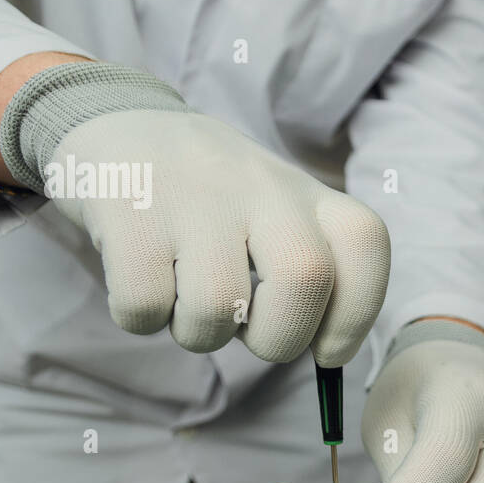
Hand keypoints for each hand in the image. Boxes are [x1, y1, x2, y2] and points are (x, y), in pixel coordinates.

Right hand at [49, 111, 389, 364]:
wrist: (117, 126)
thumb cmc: (212, 200)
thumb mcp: (274, 212)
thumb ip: (308, 271)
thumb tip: (326, 356)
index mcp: (306, 191)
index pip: (366, 245)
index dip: (356, 314)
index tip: (327, 350)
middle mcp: (260, 184)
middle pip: (305, 279)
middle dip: (278, 339)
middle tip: (247, 332)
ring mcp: (193, 193)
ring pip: (217, 309)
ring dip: (198, 333)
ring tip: (183, 299)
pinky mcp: (128, 208)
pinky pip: (144, 306)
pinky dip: (141, 317)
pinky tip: (141, 281)